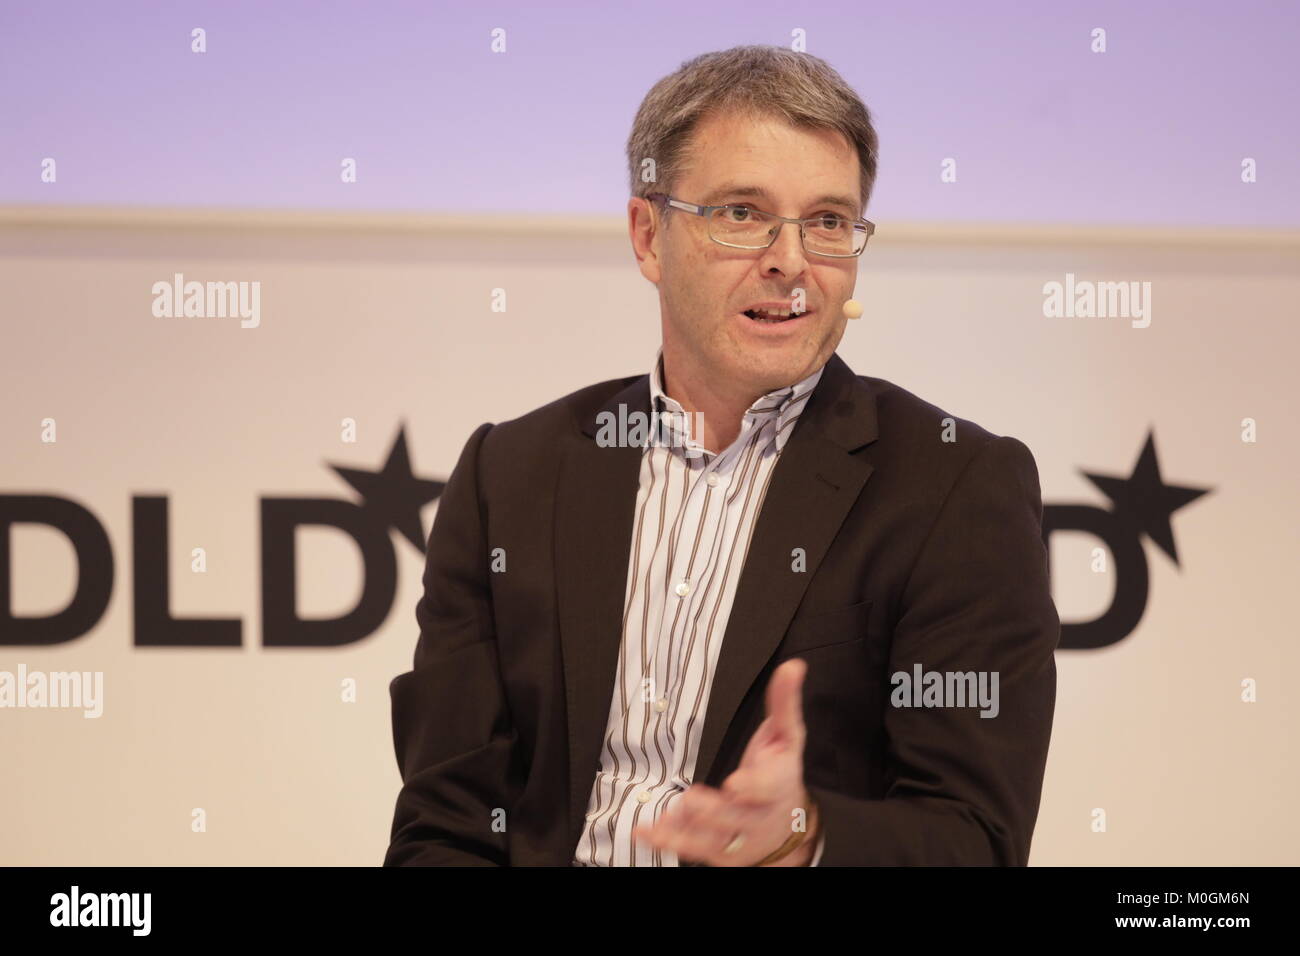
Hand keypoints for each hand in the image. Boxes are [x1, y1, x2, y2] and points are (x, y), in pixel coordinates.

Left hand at [632, 658, 818, 865]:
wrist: (788, 826)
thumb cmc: (780, 772)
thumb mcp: (787, 737)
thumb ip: (784, 703)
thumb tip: (792, 666)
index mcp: (777, 786)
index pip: (768, 788)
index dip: (753, 788)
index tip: (736, 784)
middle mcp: (758, 816)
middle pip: (736, 818)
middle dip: (713, 811)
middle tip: (691, 799)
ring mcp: (739, 838)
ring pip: (714, 840)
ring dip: (688, 831)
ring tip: (665, 819)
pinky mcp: (719, 852)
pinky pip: (692, 849)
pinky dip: (669, 841)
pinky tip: (645, 831)